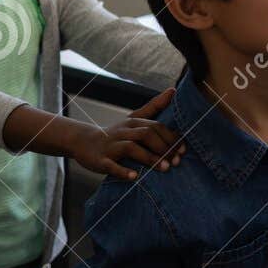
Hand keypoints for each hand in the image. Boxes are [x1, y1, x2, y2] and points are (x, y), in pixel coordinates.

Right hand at [69, 87, 184, 179]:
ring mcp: (111, 146)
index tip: (183, 151)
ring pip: (131, 148)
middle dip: (163, 147)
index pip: (155, 126)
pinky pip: (111, 165)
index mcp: (132, 123)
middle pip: (145, 134)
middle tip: (176, 162)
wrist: (84, 143)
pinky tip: (134, 177)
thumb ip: (154, 106)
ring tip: (164, 169)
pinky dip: (123, 171)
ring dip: (149, 158)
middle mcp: (122, 132)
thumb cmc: (116, 134)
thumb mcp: (134, 119)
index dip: (171, 138)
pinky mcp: (101, 160)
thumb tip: (173, 90)